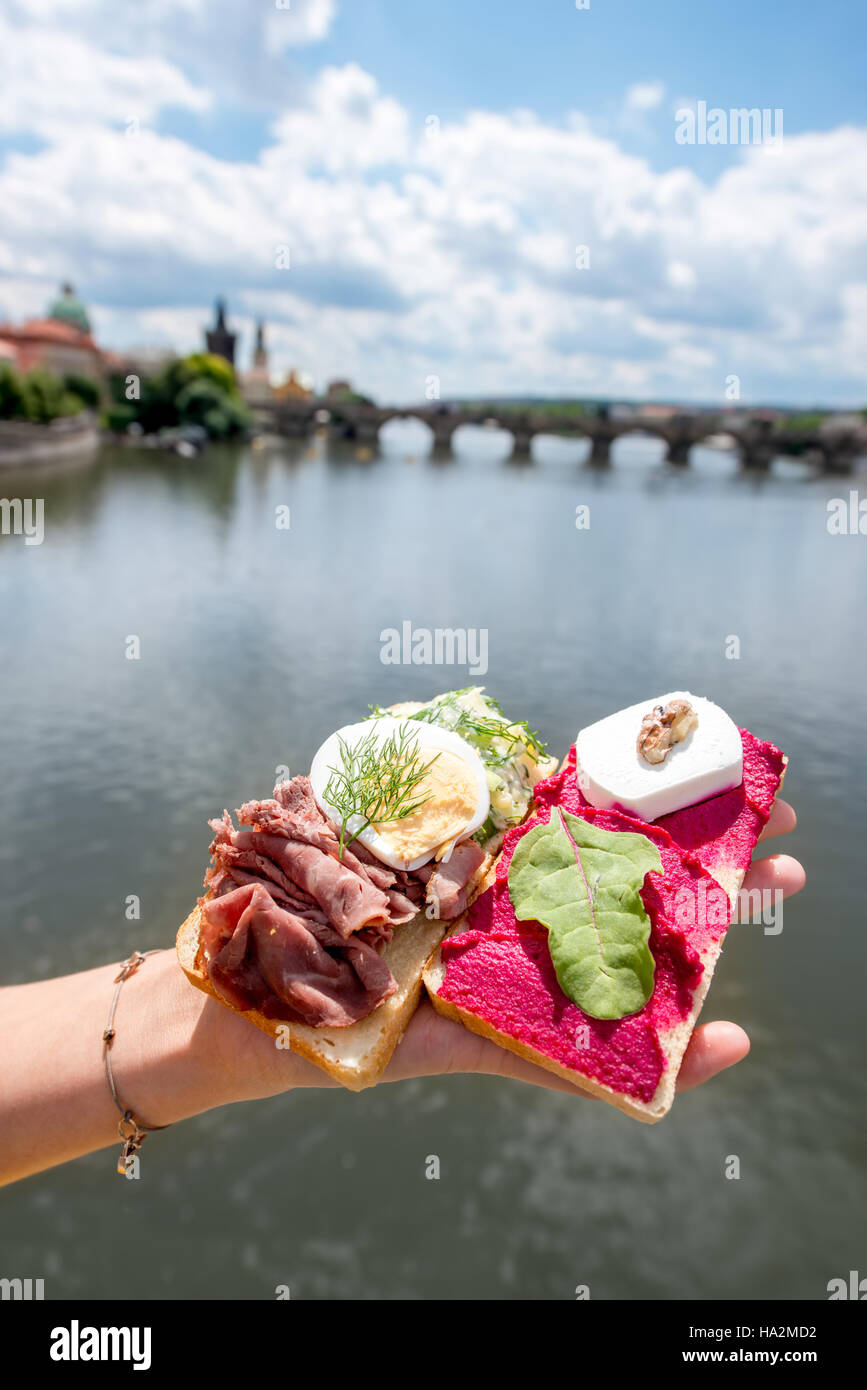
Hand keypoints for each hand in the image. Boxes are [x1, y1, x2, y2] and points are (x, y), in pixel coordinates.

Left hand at [223, 798, 803, 1102]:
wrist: (226, 998)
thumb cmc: (278, 897)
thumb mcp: (346, 820)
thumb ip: (414, 785)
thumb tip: (484, 737)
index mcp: (472, 856)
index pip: (580, 819)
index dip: (652, 802)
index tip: (720, 777)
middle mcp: (497, 914)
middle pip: (618, 887)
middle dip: (702, 864)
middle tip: (782, 850)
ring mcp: (498, 979)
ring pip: (613, 961)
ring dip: (700, 940)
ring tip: (776, 904)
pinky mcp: (483, 1046)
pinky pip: (569, 1060)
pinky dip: (640, 1063)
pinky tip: (713, 1050)